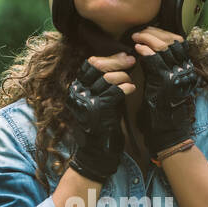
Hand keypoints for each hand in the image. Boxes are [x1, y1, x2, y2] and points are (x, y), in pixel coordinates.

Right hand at [62, 52, 136, 182]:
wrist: (97, 152)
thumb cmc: (102, 124)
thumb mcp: (100, 98)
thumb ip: (104, 82)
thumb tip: (120, 60)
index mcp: (76, 88)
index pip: (89, 64)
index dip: (107, 57)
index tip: (122, 54)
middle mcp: (77, 92)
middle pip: (97, 65)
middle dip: (116, 61)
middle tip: (130, 59)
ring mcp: (86, 101)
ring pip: (107, 77)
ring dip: (123, 76)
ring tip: (130, 81)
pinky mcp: (97, 111)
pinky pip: (114, 92)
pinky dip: (125, 87)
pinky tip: (131, 89)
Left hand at [133, 28, 195, 157]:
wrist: (168, 131)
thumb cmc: (165, 110)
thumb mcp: (168, 85)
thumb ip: (164, 68)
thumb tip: (151, 50)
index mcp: (188, 69)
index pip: (179, 42)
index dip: (164, 33)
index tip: (150, 30)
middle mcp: (186, 70)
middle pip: (173, 40)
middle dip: (155, 32)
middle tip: (140, 31)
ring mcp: (177, 75)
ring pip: (164, 47)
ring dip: (148, 39)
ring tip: (136, 37)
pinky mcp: (165, 82)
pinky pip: (155, 60)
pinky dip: (146, 51)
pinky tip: (137, 48)